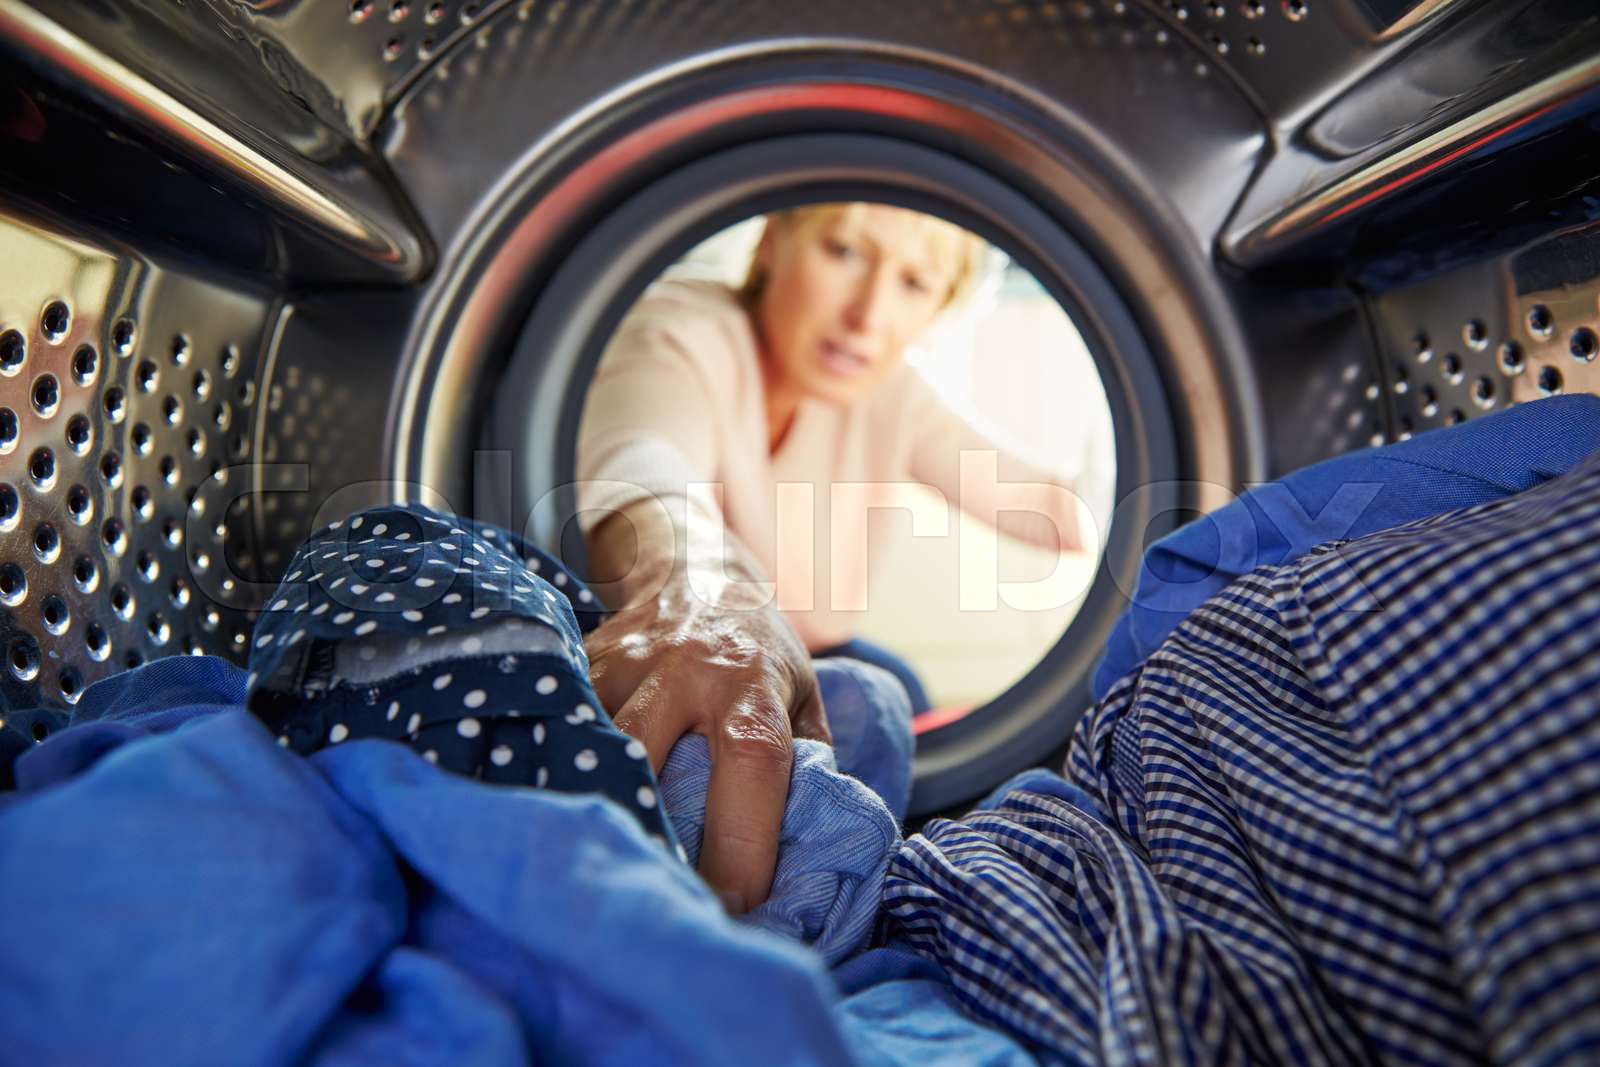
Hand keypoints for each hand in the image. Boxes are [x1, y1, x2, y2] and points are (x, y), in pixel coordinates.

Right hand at [582, 501, 828, 913]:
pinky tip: (566, 810)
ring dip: (602, 807)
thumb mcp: (805, 695)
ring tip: (609, 862)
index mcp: (751, 683)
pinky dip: (563, 772)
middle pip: (649, 753)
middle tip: (658, 897)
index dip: (742, 843)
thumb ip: (810, 764)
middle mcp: (685, 669)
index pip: (752, 763)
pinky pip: (564, 726)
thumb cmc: (759, 650)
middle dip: (652, 831)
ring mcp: (623, 664)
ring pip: (595, 744)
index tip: (734, 907)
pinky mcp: (581, 666)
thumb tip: (804, 852)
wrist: (693, 570)